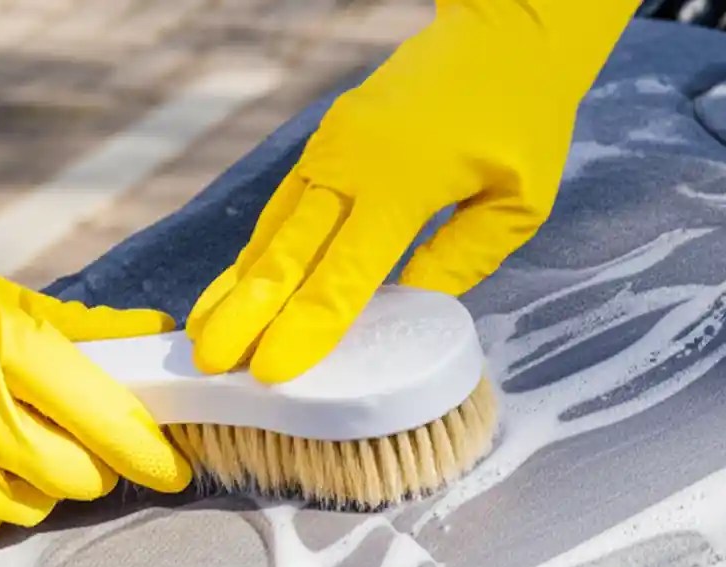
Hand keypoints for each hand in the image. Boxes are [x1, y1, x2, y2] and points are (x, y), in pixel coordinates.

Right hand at [0, 261, 191, 552]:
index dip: (151, 450)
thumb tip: (159, 335)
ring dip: (43, 482)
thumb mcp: (2, 301)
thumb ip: (87, 327)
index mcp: (6, 349)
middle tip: (79, 439)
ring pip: (40, 504)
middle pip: (83, 475)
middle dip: (98, 463)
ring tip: (8, 439)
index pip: (105, 416)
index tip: (176, 467)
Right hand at [186, 0, 638, 383]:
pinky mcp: (328, 139)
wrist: (504, 34)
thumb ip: (463, 257)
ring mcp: (332, 147)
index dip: (305, 327)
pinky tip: (239, 282)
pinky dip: (259, 247)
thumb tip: (412, 305)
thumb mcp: (519, 201)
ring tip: (203, 332)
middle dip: (246, 313)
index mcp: (402, 184)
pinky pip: (286, 204)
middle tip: (208, 364)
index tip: (269, 372)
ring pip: (275, 228)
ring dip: (238, 283)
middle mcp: (352, 164)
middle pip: (289, 254)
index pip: (344, 274)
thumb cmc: (522, 122)